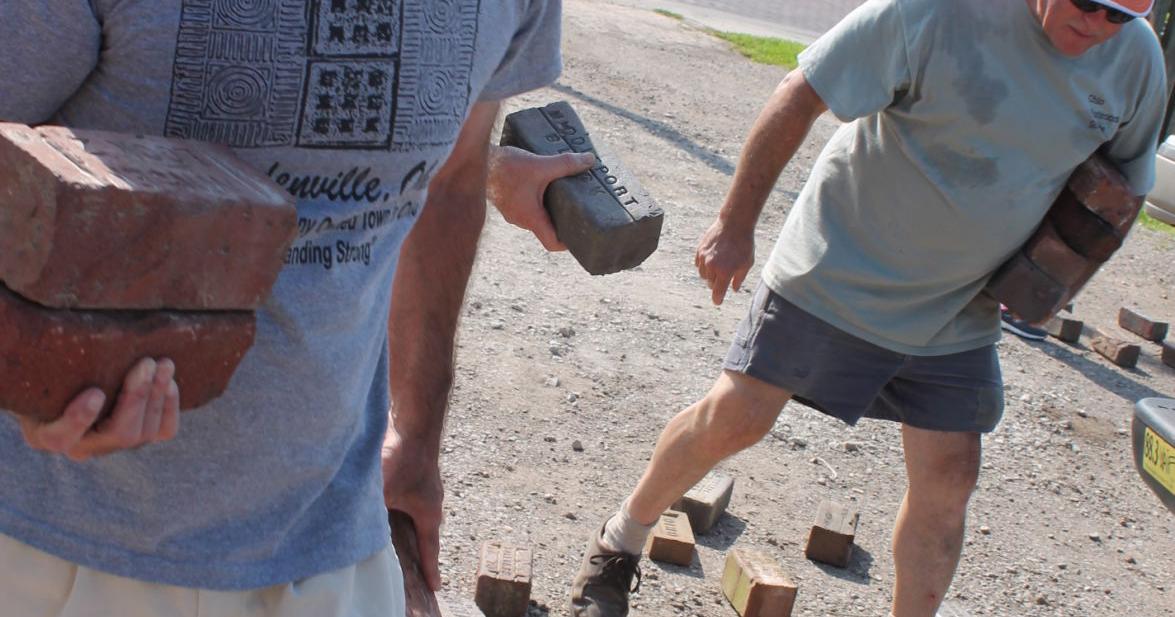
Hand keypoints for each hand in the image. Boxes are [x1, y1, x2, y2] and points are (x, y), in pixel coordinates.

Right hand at [18, 357, 179, 460]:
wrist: (71, 384)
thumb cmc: (48, 375)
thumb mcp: (38, 373)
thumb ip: (42, 363)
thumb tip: (25, 327)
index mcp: (47, 435)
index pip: (61, 437)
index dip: (79, 419)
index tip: (94, 393)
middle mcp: (82, 448)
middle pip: (118, 434)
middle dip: (136, 397)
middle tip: (145, 363)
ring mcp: (114, 446)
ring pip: (144, 434)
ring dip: (157, 396)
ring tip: (163, 363)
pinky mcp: (141, 437)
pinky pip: (163, 432)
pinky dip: (170, 406)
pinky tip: (169, 381)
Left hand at [382, 428, 443, 590]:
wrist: (413, 424)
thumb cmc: (403, 458)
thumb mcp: (382, 492)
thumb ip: (370, 513)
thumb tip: (352, 528)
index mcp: (429, 513)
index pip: (429, 549)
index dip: (429, 569)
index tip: (435, 587)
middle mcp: (432, 502)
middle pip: (425, 533)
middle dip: (418, 550)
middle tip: (414, 568)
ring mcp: (426, 486)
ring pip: (417, 515)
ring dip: (409, 528)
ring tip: (398, 540)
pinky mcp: (416, 473)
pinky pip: (411, 499)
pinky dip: (402, 509)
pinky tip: (388, 506)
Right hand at [487, 145, 596, 250]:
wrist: (475, 162)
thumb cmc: (505, 169)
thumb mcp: (540, 165)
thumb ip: (566, 164)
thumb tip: (589, 160)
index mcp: (531, 219)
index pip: (552, 244)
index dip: (568, 243)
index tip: (580, 235)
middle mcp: (521, 220)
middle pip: (546, 229)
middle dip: (562, 221)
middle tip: (579, 210)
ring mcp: (512, 212)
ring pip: (535, 217)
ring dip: (548, 208)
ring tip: (563, 194)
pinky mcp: (507, 202)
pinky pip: (526, 207)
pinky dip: (537, 200)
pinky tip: (543, 184)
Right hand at [695, 218, 754, 304]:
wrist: (734, 224)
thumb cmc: (744, 244)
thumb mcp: (747, 263)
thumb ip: (739, 279)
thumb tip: (733, 289)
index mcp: (725, 272)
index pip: (718, 293)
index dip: (718, 299)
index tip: (718, 301)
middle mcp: (712, 266)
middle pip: (710, 284)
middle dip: (716, 284)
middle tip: (724, 278)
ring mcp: (704, 258)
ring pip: (703, 275)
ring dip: (709, 275)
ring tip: (718, 267)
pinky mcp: (699, 250)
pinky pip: (698, 264)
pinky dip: (704, 266)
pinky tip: (712, 260)